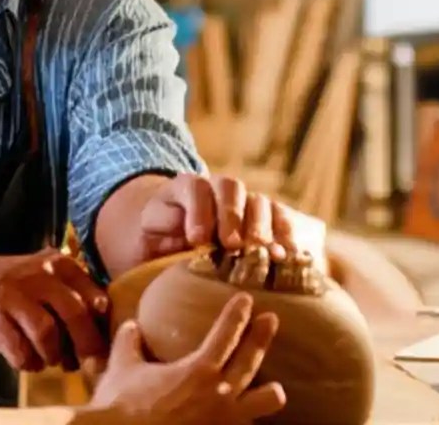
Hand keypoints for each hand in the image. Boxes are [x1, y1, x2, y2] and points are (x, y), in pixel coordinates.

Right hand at [0, 248, 108, 372]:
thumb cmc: (14, 286)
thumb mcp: (46, 276)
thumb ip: (74, 294)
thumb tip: (104, 330)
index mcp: (58, 264)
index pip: (92, 294)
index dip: (102, 324)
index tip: (105, 341)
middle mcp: (38, 276)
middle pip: (74, 314)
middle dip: (86, 345)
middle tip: (89, 363)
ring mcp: (14, 296)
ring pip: (48, 334)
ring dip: (54, 355)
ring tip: (52, 359)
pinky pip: (21, 351)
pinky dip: (29, 362)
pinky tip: (29, 361)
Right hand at [87, 292, 284, 424]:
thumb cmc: (122, 407)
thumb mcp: (122, 369)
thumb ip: (128, 344)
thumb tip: (130, 325)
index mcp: (199, 370)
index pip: (226, 333)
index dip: (237, 314)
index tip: (246, 299)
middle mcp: (220, 394)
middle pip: (251, 360)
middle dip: (261, 337)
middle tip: (270, 320)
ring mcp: (225, 421)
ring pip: (264, 403)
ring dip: (270, 394)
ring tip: (275, 390)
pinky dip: (247, 422)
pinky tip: (247, 421)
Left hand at [139, 174, 297, 261]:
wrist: (177, 229)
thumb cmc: (163, 231)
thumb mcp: (152, 228)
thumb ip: (160, 225)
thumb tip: (182, 230)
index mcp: (187, 186)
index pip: (195, 188)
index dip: (199, 211)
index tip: (197, 239)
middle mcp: (219, 187)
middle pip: (231, 188)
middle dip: (232, 215)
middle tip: (231, 243)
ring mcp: (244, 199)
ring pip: (258, 201)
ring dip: (261, 225)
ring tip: (261, 249)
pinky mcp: (264, 216)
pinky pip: (279, 216)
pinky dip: (285, 233)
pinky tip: (286, 253)